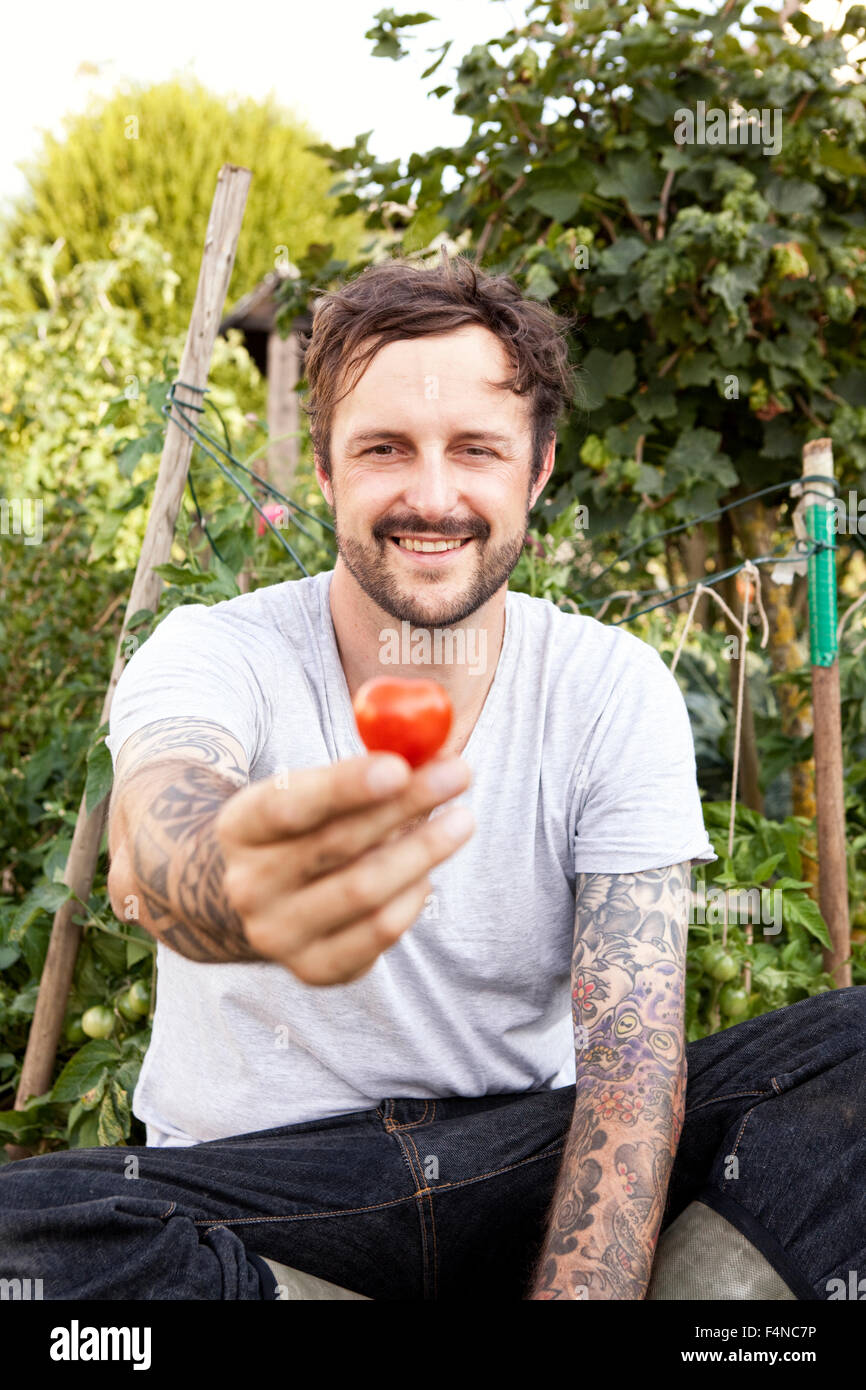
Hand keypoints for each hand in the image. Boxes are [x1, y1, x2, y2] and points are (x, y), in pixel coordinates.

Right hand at [214, 753, 472, 984]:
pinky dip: (412, 897)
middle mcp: (249, 886)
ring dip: (423, 851)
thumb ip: (366, 766)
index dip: (346, 786)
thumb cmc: (307, 827)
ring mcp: (277, 934)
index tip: (401, 765)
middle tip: (459, 773)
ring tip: (461, 820)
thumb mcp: (316, 789)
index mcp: (240, 828)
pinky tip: (424, 874)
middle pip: (336, 846)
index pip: (289, 804)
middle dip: (406, 806)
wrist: (263, 899)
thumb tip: (433, 741)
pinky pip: (380, 932)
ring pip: (364, 891)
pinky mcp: (313, 969)